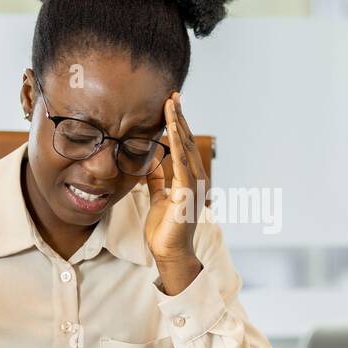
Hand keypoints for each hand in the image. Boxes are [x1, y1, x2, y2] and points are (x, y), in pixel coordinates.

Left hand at [144, 90, 206, 262]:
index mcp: (189, 178)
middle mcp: (196, 177)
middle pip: (187, 140)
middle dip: (179, 117)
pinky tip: (171, 127)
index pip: (183, 145)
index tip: (170, 104)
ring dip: (178, 123)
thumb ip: (157, 180)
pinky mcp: (187, 192)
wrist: (171, 252)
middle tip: (173, 94)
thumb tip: (151, 164)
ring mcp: (194, 184)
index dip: (177, 124)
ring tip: (171, 103)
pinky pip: (181, 162)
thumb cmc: (165, 229)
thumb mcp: (158, 198)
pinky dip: (177, 142)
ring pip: (186, 146)